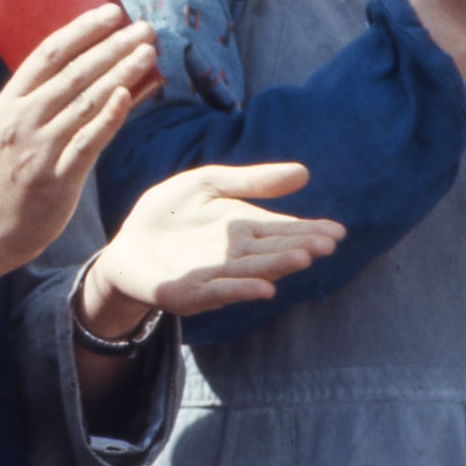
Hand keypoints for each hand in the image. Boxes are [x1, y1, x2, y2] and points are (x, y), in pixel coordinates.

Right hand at [0, 5, 159, 304]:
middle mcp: (23, 119)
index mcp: (10, 101)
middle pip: (74, 72)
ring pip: (86, 101)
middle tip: (144, 28)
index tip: (112, 12)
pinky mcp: (56, 178)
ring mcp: (39, 149)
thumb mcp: (15, 128)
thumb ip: (47, 102)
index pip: (49, 53)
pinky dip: (110, 116)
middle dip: (113, 46)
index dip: (83, 29)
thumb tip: (99, 73)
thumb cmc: (8, 173)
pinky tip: (129, 94)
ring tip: (147, 52)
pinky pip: (88, 141)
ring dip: (121, 72)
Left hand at [78, 163, 344, 332]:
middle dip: (301, 246)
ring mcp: (216, 275)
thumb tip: (305, 173)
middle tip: (328, 244)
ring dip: (278, 266)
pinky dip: (243, 290)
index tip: (337, 231)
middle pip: (274, 250)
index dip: (310, 229)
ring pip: (253, 270)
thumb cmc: (170, 213)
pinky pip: (220, 291)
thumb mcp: (209, 183)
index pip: (283, 229)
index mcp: (244, 227)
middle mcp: (237, 254)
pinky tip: (265, 289)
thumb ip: (252, 180)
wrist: (128, 243)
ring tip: (304, 258)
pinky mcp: (191, 293)